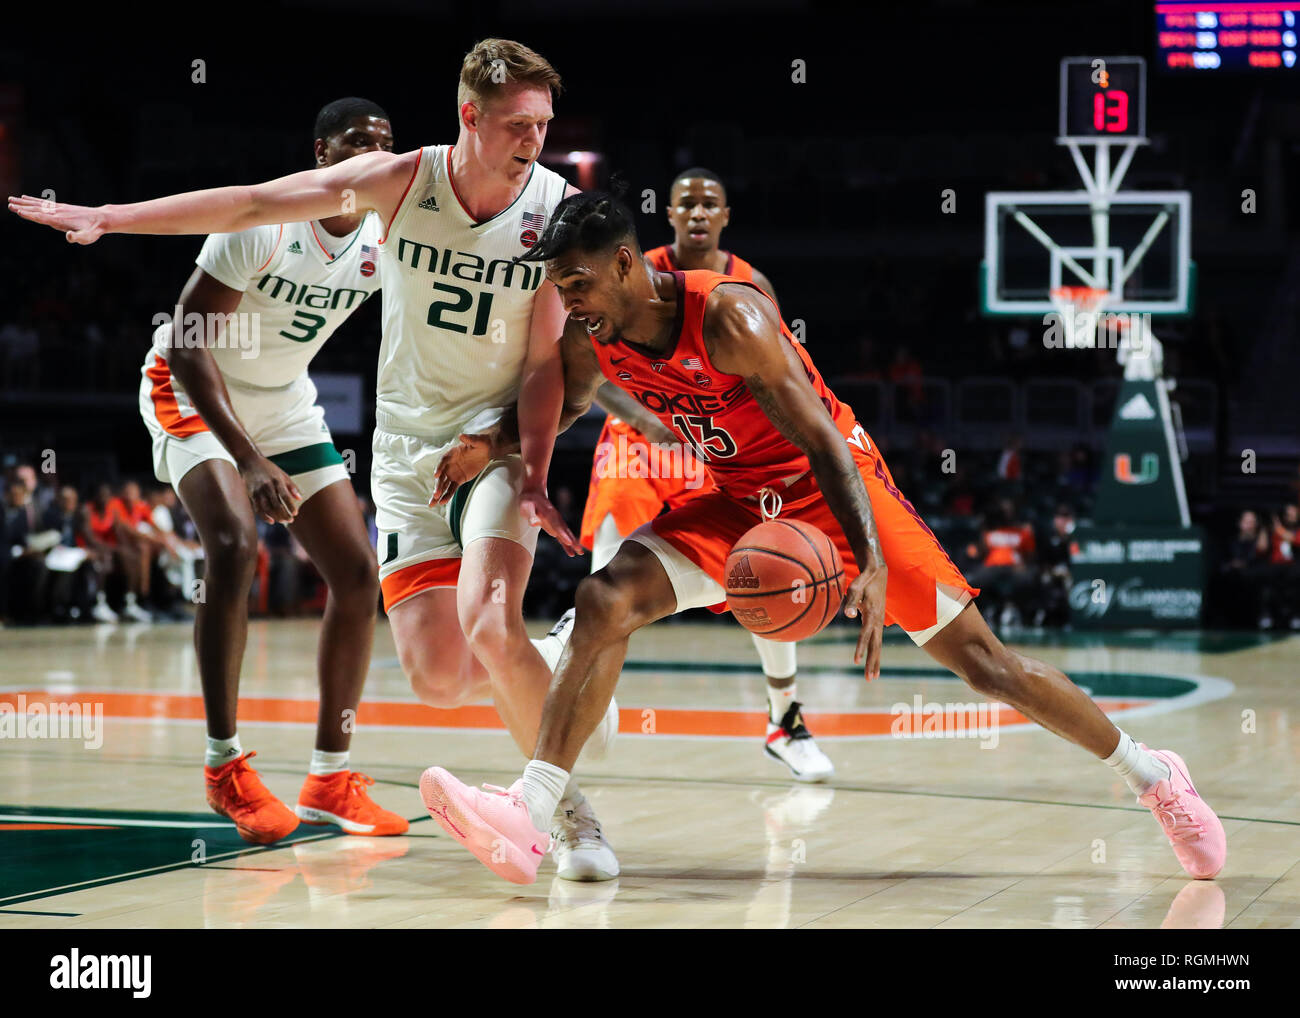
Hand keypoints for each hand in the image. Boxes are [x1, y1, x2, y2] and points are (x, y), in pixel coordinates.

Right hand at [8, 195, 108, 244]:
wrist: (101, 218)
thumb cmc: (94, 230)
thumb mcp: (88, 237)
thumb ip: (78, 238)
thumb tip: (69, 236)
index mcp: (60, 220)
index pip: (41, 217)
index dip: (29, 214)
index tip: (17, 211)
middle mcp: (57, 212)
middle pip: (36, 209)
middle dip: (22, 207)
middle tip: (9, 204)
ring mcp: (58, 208)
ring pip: (37, 204)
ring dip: (24, 202)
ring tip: (11, 199)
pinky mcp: (61, 207)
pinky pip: (44, 203)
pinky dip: (33, 200)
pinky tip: (25, 197)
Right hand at [239, 454, 301, 523]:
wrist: (249, 461)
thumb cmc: (269, 468)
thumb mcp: (282, 474)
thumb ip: (291, 486)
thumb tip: (300, 498)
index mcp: (277, 481)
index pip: (285, 496)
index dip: (290, 506)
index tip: (296, 513)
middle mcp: (267, 486)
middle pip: (276, 504)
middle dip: (284, 514)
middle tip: (291, 520)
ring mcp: (258, 491)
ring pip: (267, 508)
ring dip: (276, 516)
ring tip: (283, 521)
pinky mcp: (251, 494)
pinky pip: (258, 508)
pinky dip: (264, 516)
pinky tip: (271, 521)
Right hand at [430, 432, 493, 505]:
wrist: (485, 451)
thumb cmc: (480, 443)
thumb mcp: (477, 440)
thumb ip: (469, 439)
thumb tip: (462, 435)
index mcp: (450, 454)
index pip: (442, 461)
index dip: (439, 467)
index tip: (436, 474)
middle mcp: (448, 465)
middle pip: (441, 476)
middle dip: (438, 485)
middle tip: (436, 494)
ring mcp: (452, 473)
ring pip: (444, 485)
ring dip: (439, 493)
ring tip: (433, 503)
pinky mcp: (458, 480)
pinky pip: (451, 489)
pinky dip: (447, 496)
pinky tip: (442, 502)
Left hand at [520, 488, 583, 556]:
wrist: (533, 493)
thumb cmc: (528, 501)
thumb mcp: (526, 507)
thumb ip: (531, 515)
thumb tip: (534, 523)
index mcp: (550, 514)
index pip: (557, 526)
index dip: (563, 534)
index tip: (569, 542)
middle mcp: (556, 519)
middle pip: (566, 531)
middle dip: (573, 541)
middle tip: (580, 550)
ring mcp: (556, 522)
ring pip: (566, 534)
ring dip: (573, 543)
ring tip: (580, 553)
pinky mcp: (554, 526)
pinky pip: (562, 536)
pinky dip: (567, 544)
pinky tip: (571, 551)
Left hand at [842, 560, 886, 680]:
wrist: (877, 572)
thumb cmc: (864, 580)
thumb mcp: (856, 587)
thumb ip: (851, 601)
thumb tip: (848, 615)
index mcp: (872, 614)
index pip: (865, 635)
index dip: (860, 648)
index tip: (856, 662)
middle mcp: (878, 621)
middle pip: (875, 646)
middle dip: (872, 663)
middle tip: (869, 679)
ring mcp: (879, 622)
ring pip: (878, 645)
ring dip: (875, 661)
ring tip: (872, 677)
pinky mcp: (877, 621)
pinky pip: (876, 640)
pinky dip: (875, 652)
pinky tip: (872, 661)